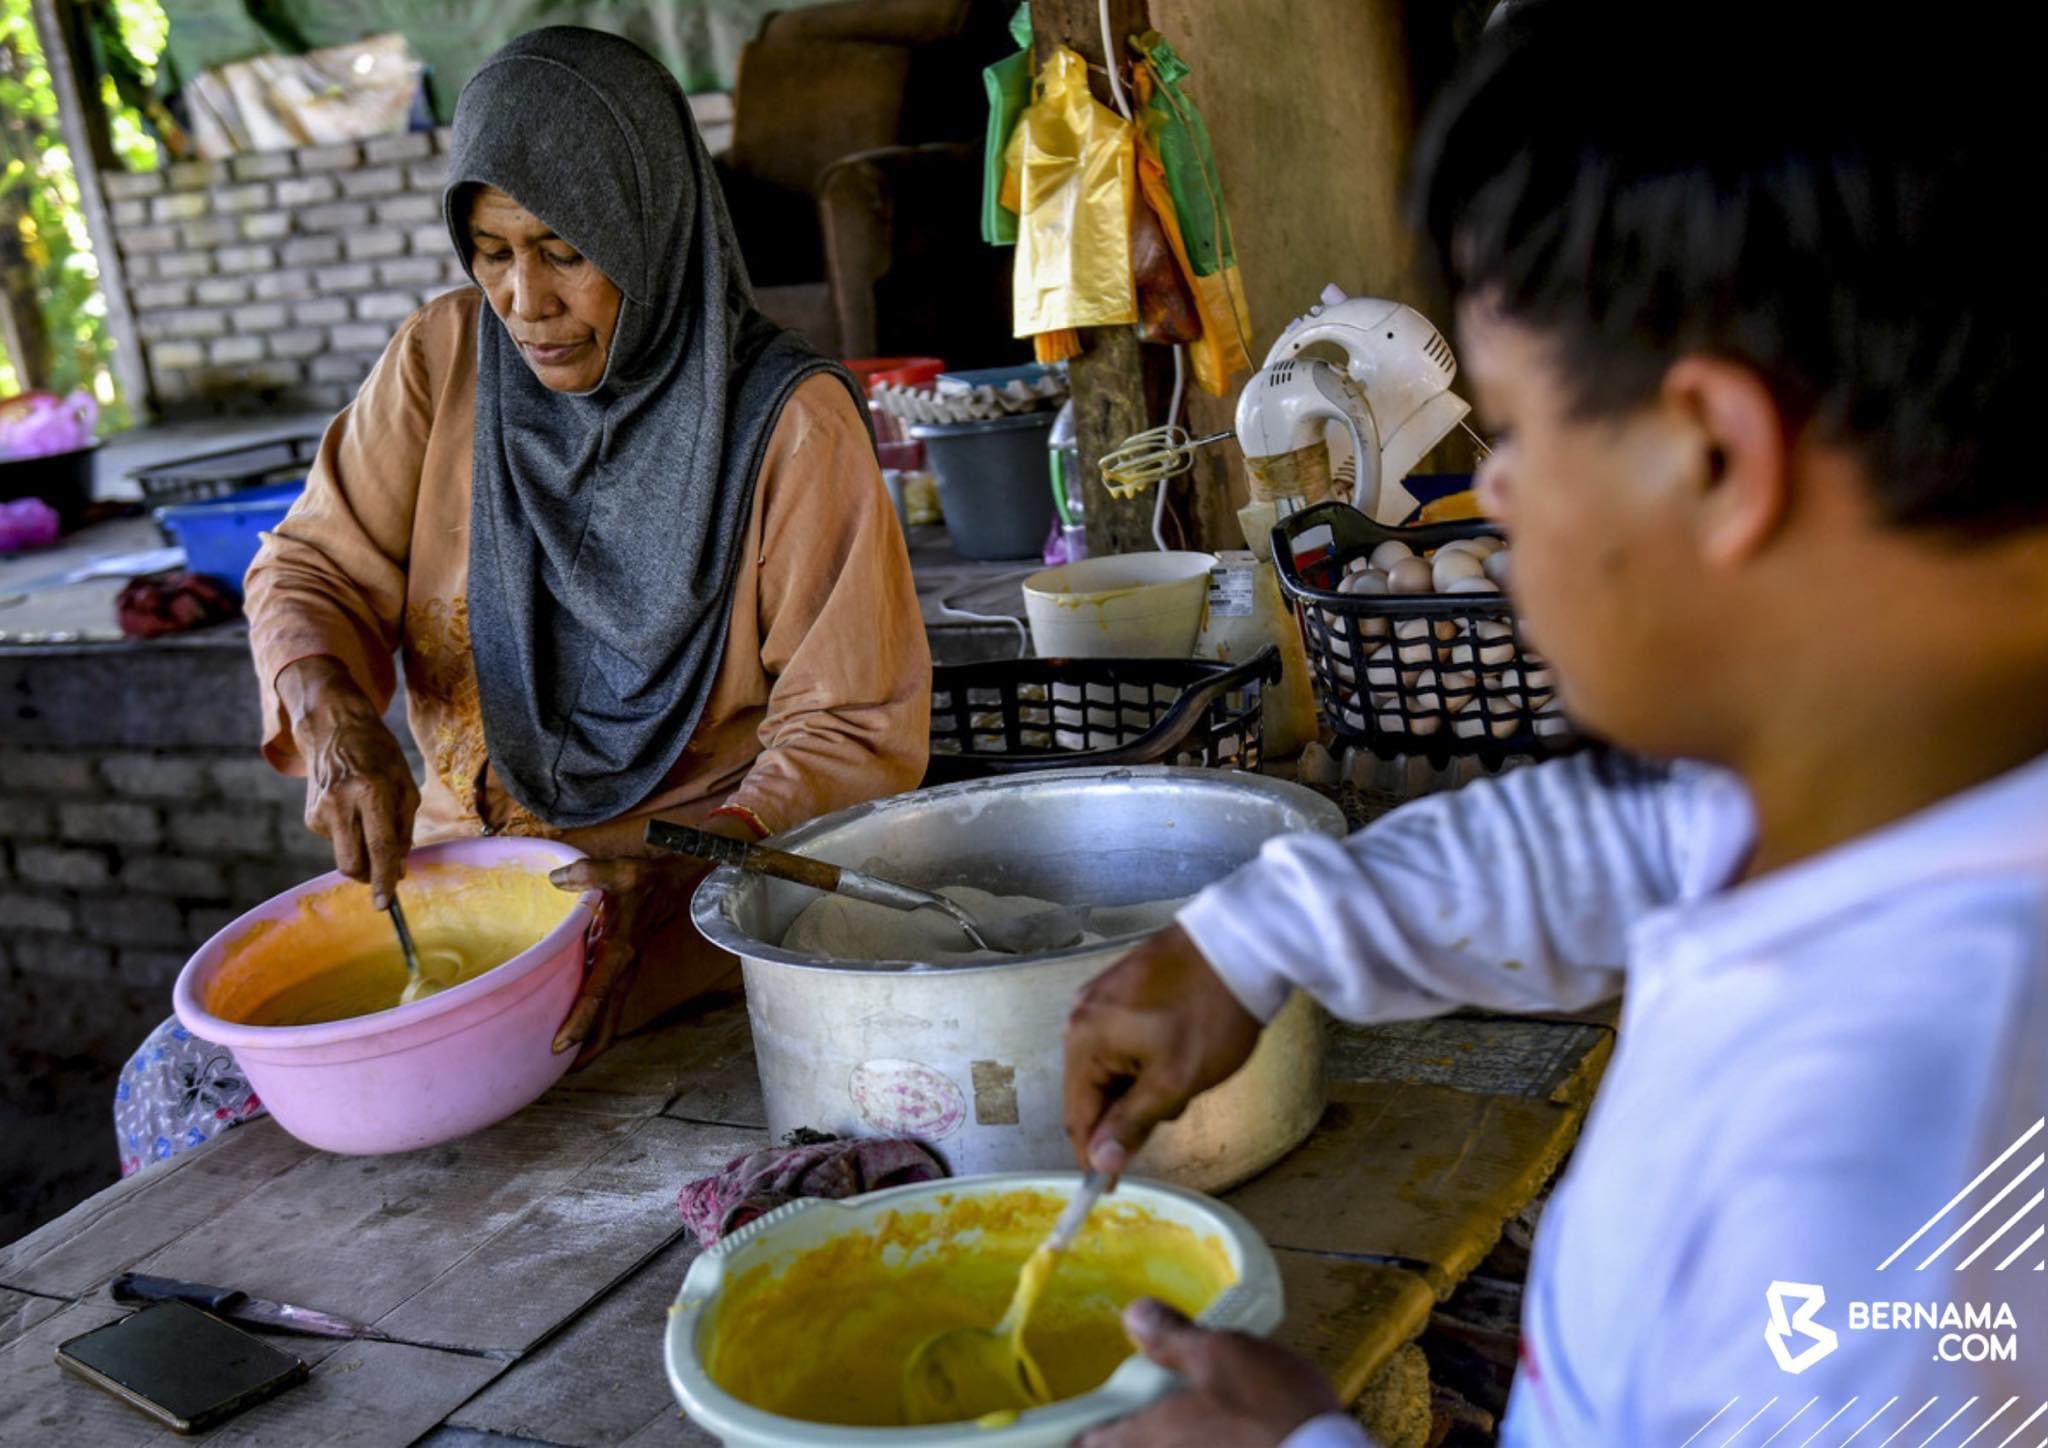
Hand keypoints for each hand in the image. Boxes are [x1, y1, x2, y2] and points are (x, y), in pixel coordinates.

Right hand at [279, 656, 418, 908]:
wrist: (333, 728)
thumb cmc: (379, 755)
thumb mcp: (405, 785)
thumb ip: (403, 829)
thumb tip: (398, 868)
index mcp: (372, 791)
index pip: (379, 846)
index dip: (385, 878)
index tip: (387, 905)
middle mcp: (341, 803)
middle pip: (352, 863)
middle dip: (370, 876)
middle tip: (386, 872)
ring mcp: (320, 811)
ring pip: (344, 855)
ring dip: (363, 852)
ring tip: (370, 821)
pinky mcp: (309, 817)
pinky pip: (336, 842)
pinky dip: (350, 836)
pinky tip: (353, 811)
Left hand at [548, 813, 756, 1062]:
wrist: (675, 881)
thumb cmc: (647, 878)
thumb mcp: (621, 870)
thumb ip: (589, 873)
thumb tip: (556, 878)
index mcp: (621, 952)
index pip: (598, 994)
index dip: (579, 1022)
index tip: (558, 1045)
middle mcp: (624, 970)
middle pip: (608, 1024)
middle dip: (585, 1050)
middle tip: (554, 1071)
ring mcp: (625, 973)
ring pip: (608, 1019)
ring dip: (588, 1041)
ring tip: (558, 1060)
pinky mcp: (621, 969)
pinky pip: (605, 1003)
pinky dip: (590, 1019)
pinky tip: (568, 1020)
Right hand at [1063, 923, 1262, 1174]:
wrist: (1243, 945)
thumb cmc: (1209, 1015)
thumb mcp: (1174, 1081)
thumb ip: (1132, 1124)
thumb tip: (1099, 1162)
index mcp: (1084, 1039)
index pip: (1078, 1116)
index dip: (1093, 1157)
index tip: (1108, 1188)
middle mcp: (1081, 1016)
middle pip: (1093, 1090)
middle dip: (1129, 1114)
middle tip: (1173, 1112)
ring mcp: (1102, 997)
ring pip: (1113, 1066)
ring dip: (1142, 1087)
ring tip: (1187, 1076)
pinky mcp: (1125, 986)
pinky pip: (1124, 1040)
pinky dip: (1147, 1060)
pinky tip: (1180, 1057)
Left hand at [1075, 1299, 1340, 1447]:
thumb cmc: (1270, 1410)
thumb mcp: (1222, 1355)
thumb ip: (1172, 1339)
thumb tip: (1132, 1316)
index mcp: (1145, 1436)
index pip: (1087, 1441)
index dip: (1073, 1432)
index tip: (1069, 1424)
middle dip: (1113, 1436)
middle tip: (1114, 1417)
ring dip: (1151, 1437)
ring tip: (1166, 1414)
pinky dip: (1189, 1440)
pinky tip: (1213, 1429)